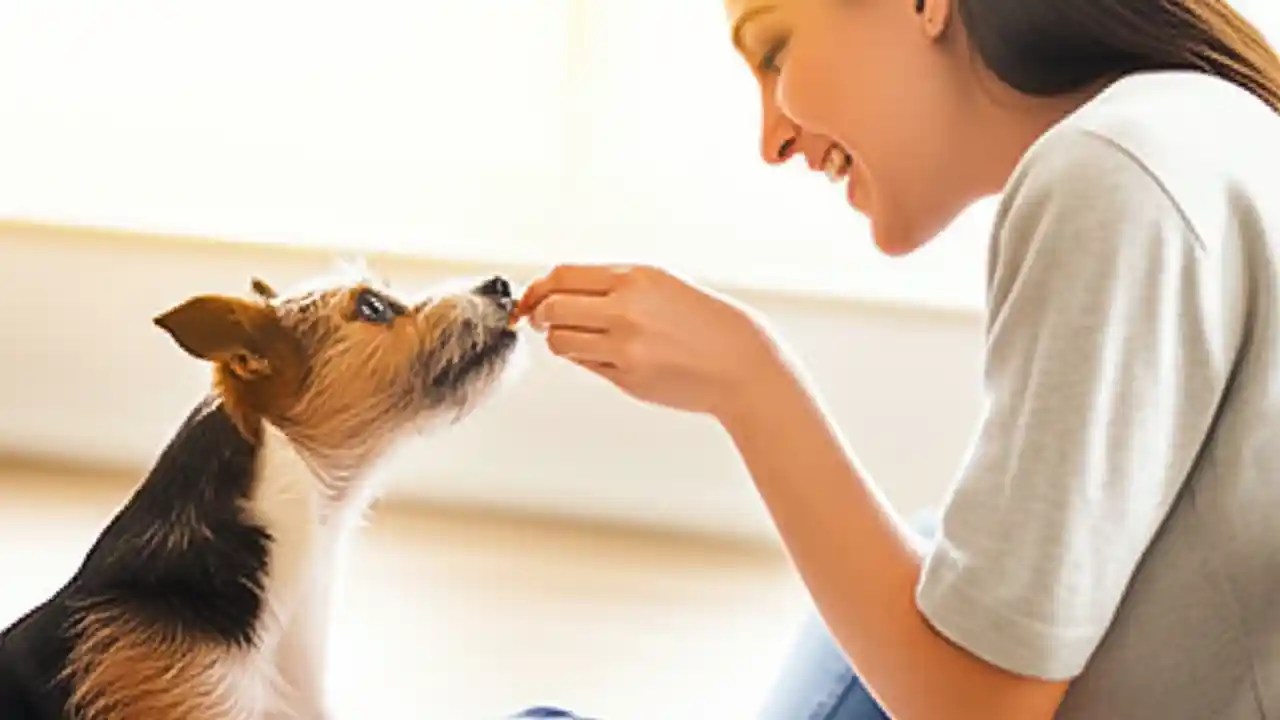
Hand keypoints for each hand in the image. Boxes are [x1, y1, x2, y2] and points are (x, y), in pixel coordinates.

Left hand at [519, 265, 783, 417]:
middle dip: (540, 314)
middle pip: (552, 308)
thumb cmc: (703, 320)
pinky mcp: (627, 378)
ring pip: (561, 342)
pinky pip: (586, 365)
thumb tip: (559, 291)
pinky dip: (585, 358)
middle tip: (542, 318)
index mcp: (634, 278)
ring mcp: (625, 347)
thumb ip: (612, 285)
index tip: (532, 296)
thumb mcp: (661, 283)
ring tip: (577, 337)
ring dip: (558, 339)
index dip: (538, 287)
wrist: (740, 362)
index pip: (562, 276)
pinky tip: (605, 353)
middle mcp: (626, 310)